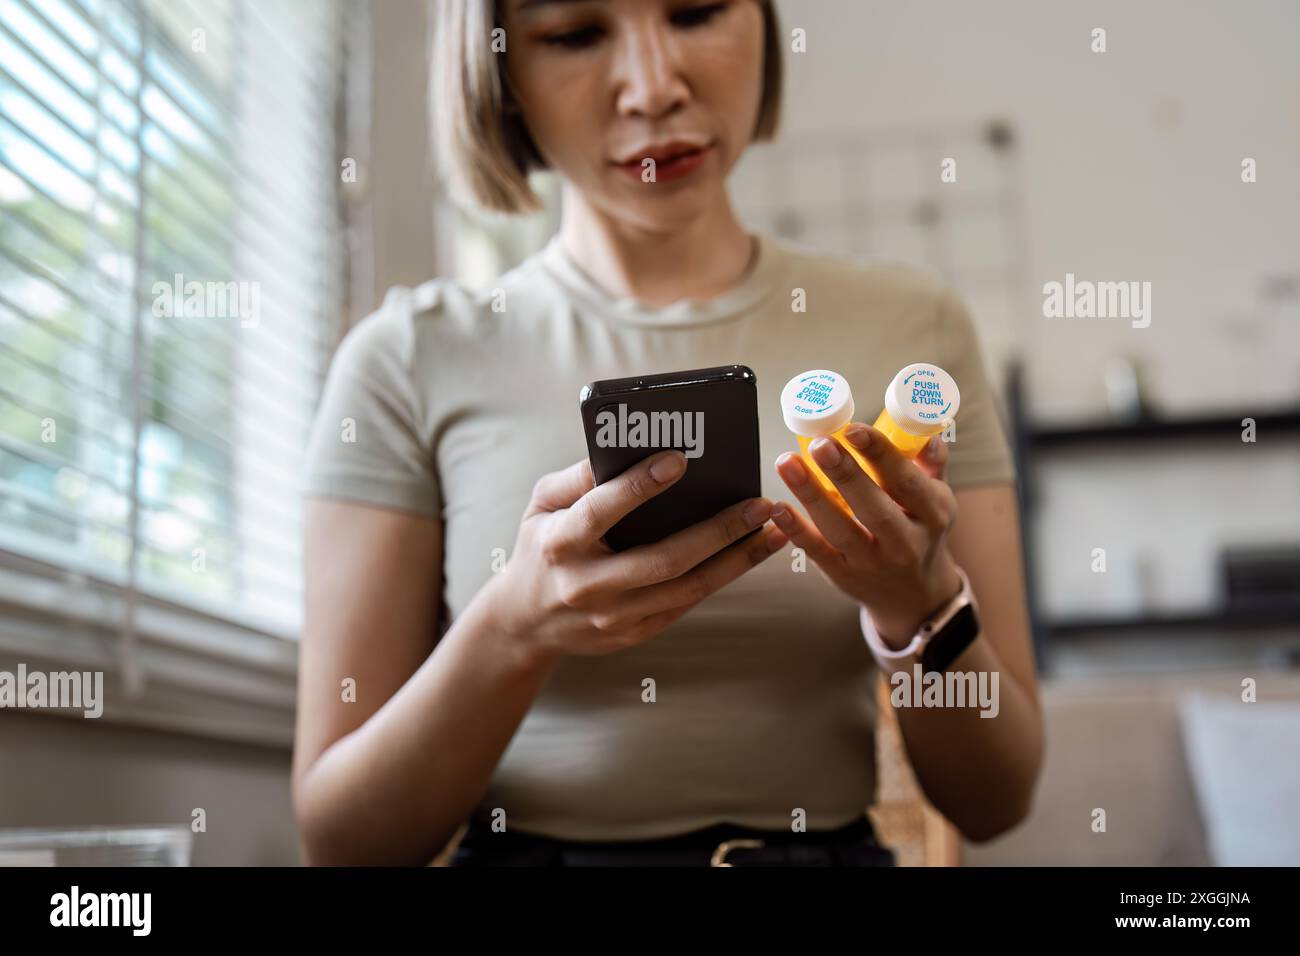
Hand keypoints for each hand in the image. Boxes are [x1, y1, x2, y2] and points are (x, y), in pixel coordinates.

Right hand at [486, 450, 787, 665]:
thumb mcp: (541, 504)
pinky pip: (685, 604)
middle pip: (662, 560)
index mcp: (559, 544)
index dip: (638, 487)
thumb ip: (578, 476)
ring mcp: (612, 617)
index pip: (599, 512)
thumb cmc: (540, 546)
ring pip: (686, 589)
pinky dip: (721, 578)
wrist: (525, 621)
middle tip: (759, 504)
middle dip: (718, 531)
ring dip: (736, 560)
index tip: (680, 460)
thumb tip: (623, 445)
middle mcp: (586, 585)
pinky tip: (749, 554)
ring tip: (774, 530)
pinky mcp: (633, 634)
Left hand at [772, 424, 962, 648]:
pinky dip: (797, 530)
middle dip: (845, 474)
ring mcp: (873, 563)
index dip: (880, 454)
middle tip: (820, 444)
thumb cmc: (920, 531)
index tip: (853, 430)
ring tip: (787, 463)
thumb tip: (926, 434)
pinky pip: (818, 552)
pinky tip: (779, 507)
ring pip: (841, 530)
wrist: (912, 595)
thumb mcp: (936, 500)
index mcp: (932, 514)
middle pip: (874, 508)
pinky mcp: (844, 575)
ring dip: (812, 495)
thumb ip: (930, 465)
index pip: (906, 481)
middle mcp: (905, 543)